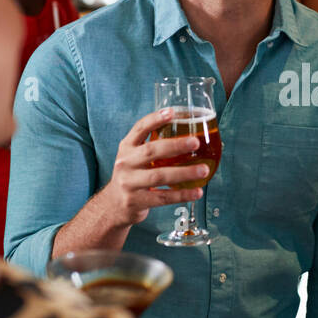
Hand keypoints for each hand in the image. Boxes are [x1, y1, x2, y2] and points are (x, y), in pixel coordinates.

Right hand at [100, 107, 207, 231]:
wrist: (113, 204)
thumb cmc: (132, 176)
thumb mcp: (134, 157)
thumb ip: (152, 146)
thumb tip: (189, 135)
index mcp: (127, 147)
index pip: (139, 129)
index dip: (155, 119)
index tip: (172, 112)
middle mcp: (125, 163)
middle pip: (151, 151)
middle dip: (175, 145)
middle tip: (195, 142)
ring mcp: (129, 183)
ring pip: (159, 176)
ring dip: (184, 172)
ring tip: (204, 170)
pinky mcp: (135, 201)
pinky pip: (163, 197)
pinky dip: (182, 195)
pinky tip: (197, 192)